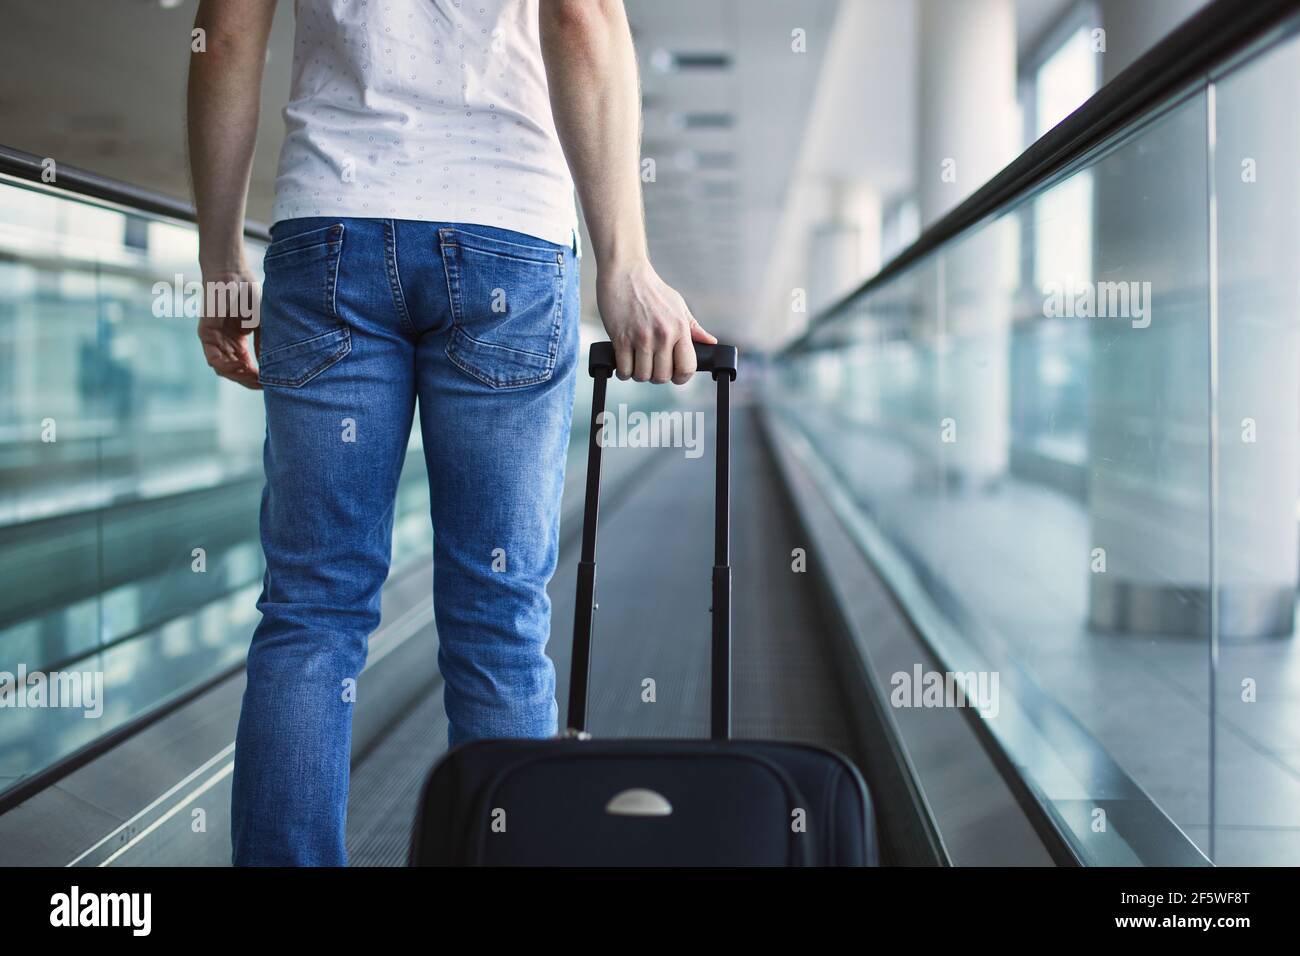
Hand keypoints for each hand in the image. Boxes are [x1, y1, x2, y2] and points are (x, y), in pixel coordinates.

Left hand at [197, 268, 261, 389]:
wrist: (233, 275)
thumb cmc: (248, 295)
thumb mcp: (263, 325)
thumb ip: (264, 346)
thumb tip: (271, 368)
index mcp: (238, 343)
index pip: (246, 368)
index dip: (257, 378)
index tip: (272, 384)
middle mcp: (225, 344)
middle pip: (235, 372)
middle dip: (250, 380)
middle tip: (264, 384)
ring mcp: (214, 340)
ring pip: (224, 369)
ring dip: (239, 376)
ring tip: (254, 377)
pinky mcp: (206, 334)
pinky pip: (213, 359)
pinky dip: (227, 367)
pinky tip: (241, 366)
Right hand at [596, 258, 716, 383]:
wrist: (626, 272)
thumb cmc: (652, 289)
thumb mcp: (678, 305)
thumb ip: (693, 328)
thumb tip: (711, 342)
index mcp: (680, 328)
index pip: (687, 367)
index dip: (681, 378)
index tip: (674, 376)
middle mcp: (663, 335)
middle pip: (662, 377)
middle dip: (656, 377)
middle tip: (651, 367)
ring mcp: (641, 337)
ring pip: (642, 376)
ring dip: (638, 374)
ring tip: (636, 363)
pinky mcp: (621, 338)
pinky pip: (624, 369)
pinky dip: (623, 371)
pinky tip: (624, 362)